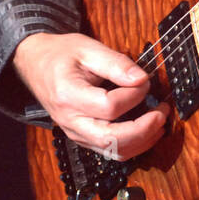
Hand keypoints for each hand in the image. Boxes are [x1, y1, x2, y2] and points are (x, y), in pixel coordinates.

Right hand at [12, 32, 168, 160]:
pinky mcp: (82, 138)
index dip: (134, 95)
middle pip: (112, 139)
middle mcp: (71, 121)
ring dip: (142, 141)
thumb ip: (116, 63)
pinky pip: (110, 151)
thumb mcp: (87, 48)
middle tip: (163, 112)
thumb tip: (142, 78)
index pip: (109, 106)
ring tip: (160, 122)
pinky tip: (147, 131)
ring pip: (113, 151)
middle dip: (144, 129)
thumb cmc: (61, 54)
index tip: (145, 80)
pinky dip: (133, 145)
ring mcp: (75, 133)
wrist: (36, 65)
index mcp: (69, 96)